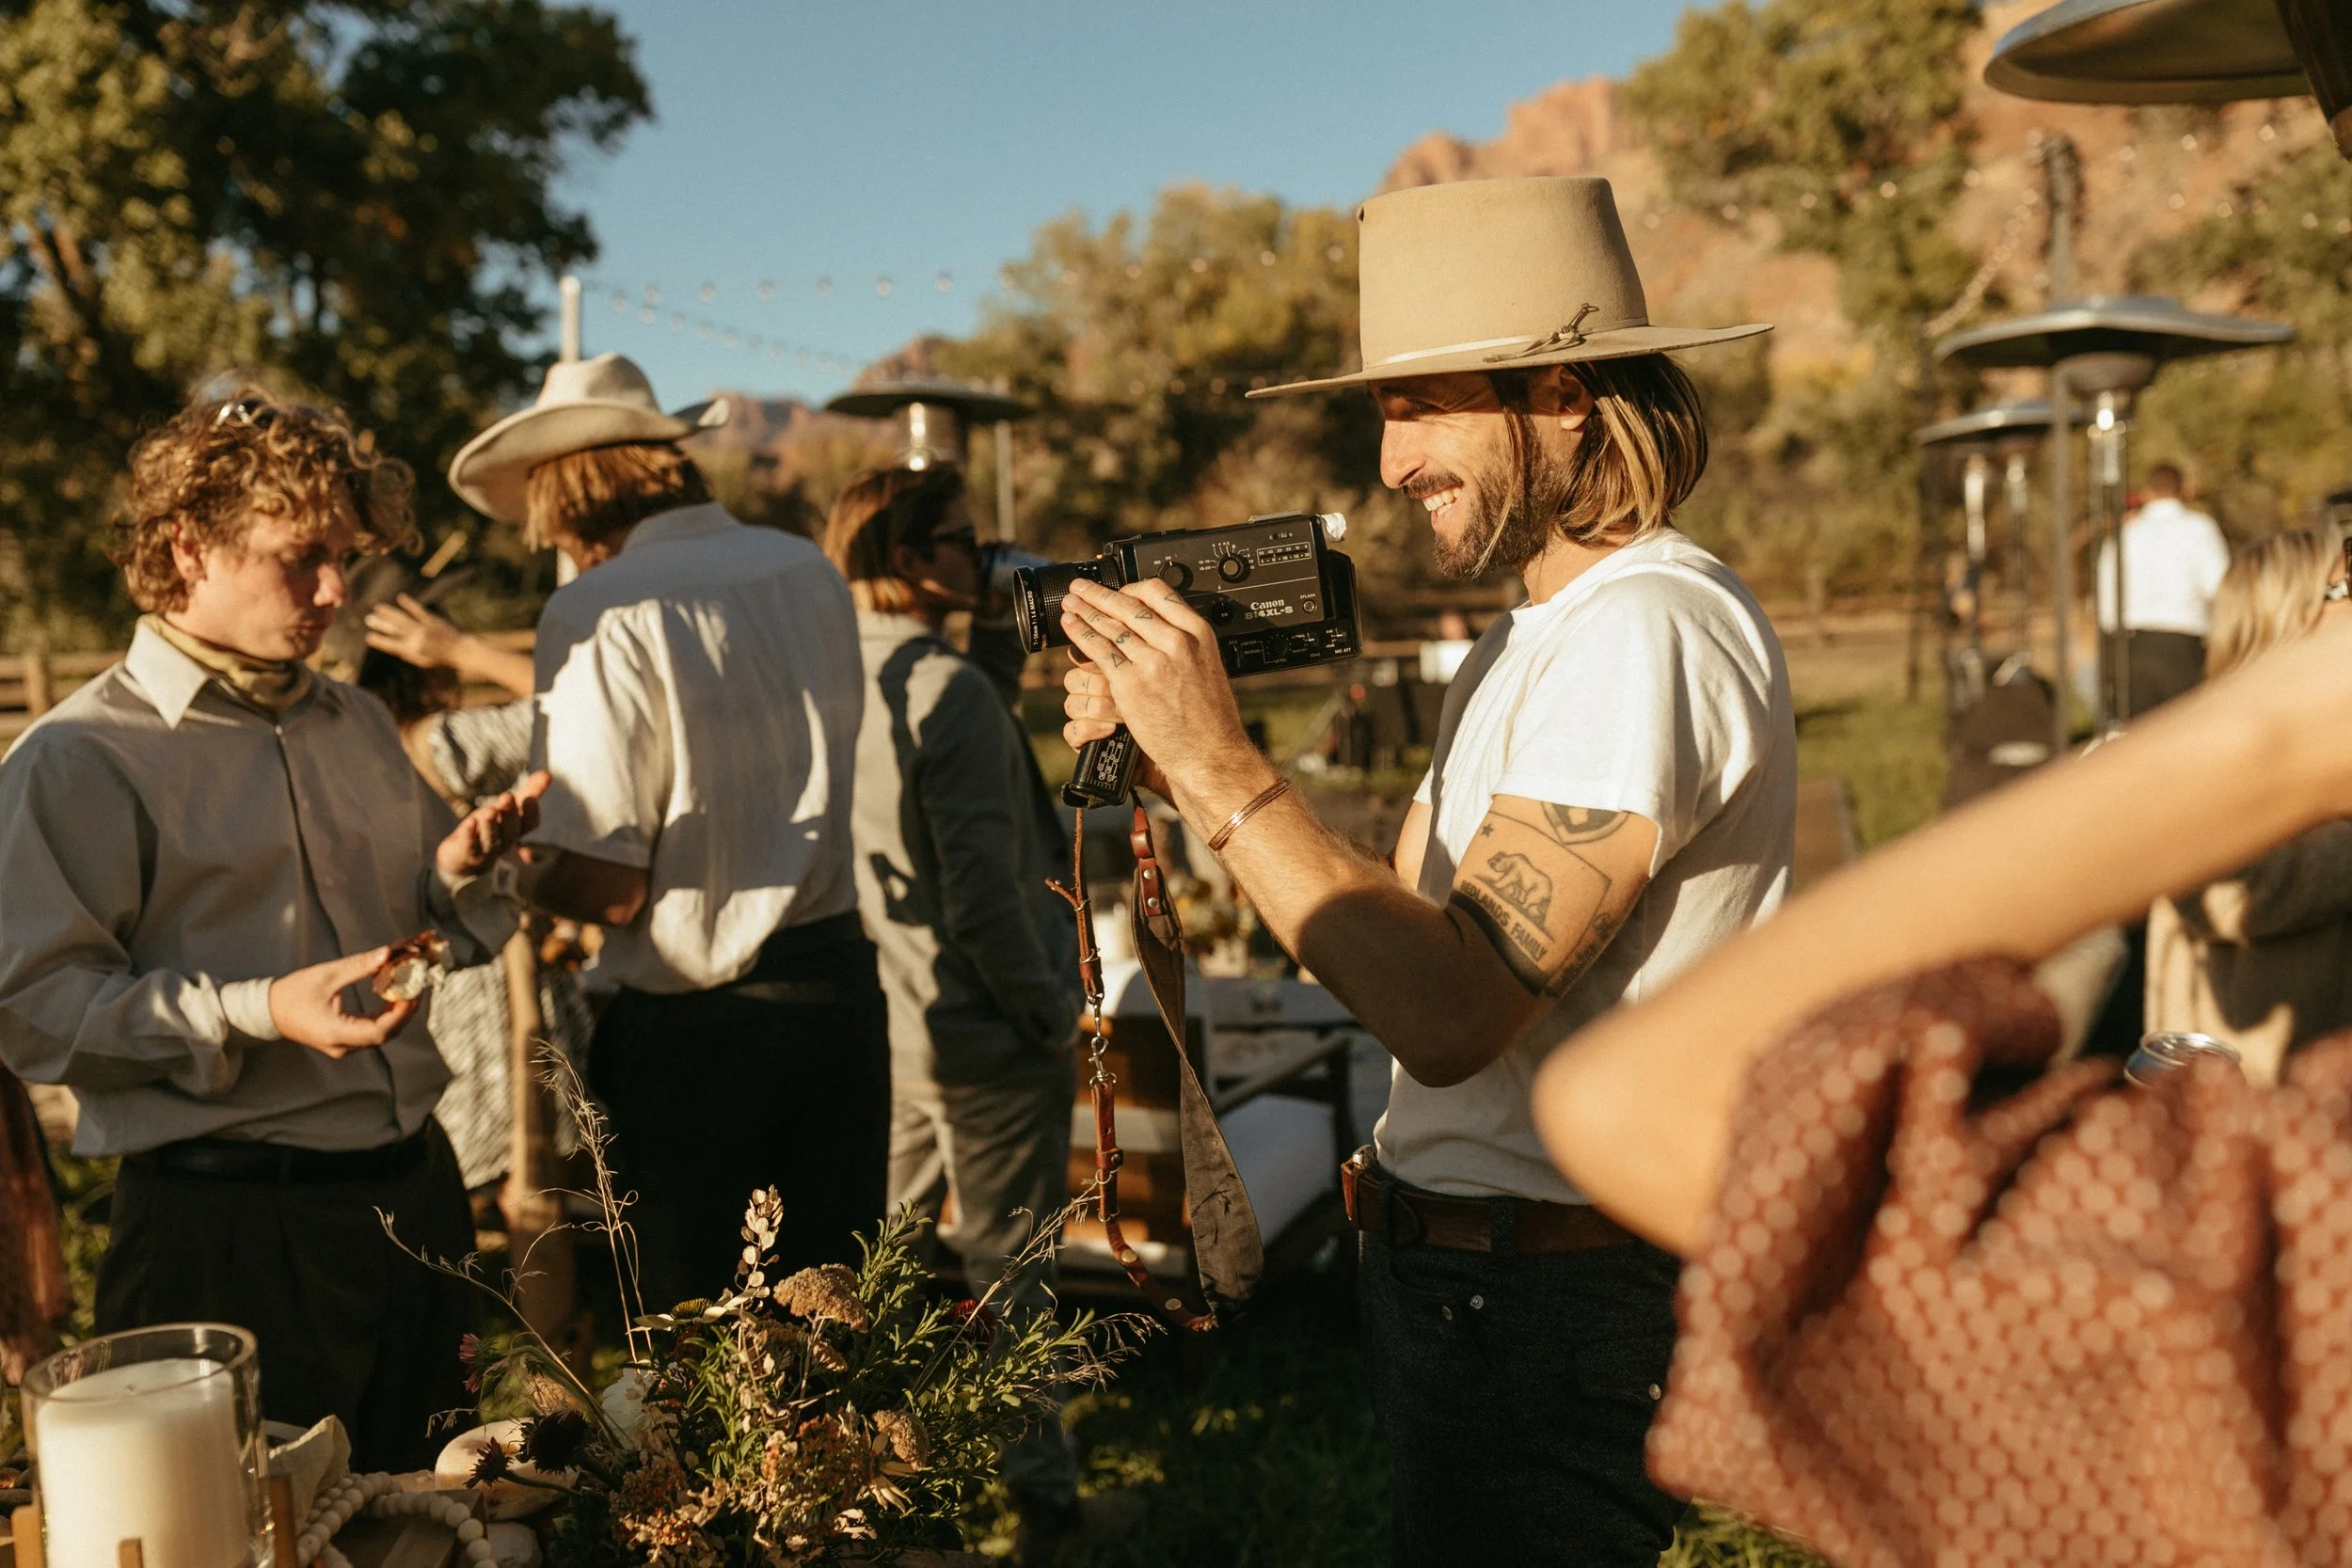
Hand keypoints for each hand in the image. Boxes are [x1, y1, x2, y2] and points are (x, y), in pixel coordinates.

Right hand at [268, 949, 418, 1056]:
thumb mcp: (326, 975)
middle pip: (385, 1034)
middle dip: (405, 1011)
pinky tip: (393, 996)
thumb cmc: (293, 992)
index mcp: (335, 1033)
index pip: (380, 1031)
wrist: (267, 1010)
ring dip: (398, 1013)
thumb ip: (359, 966)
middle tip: (418, 985)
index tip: (414, 991)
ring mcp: (343, 1047)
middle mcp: (342, 1046)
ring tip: (409, 988)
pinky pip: (372, 1032)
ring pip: (381, 1035)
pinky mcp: (343, 1042)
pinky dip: (386, 1016)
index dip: (401, 1013)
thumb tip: (388, 953)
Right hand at [365, 594, 472, 671]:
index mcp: (413, 651)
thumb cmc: (440, 658)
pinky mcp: (432, 620)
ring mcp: (424, 629)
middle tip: (368, 619)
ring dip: (389, 613)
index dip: (380, 641)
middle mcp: (417, 640)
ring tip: (377, 608)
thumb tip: (394, 646)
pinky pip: (419, 611)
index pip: (392, 646)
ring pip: (403, 619)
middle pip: (395, 630)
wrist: (460, 651)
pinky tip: (400, 598)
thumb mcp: (422, 660)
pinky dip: (409, 604)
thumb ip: (408, 653)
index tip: (368, 637)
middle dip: (381, 624)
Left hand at [436, 771, 550, 879]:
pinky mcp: (466, 855)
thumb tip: (548, 773)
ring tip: (490, 810)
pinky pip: (469, 846)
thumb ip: (529, 792)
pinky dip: (469, 835)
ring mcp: (485, 851)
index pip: (530, 824)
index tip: (530, 799)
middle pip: (511, 832)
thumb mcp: (509, 808)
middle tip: (507, 796)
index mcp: (517, 830)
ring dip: (491, 825)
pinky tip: (469, 823)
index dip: (531, 813)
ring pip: (491, 839)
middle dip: (510, 814)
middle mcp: (504, 842)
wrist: (464, 857)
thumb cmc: (492, 828)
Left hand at [1057, 577, 1259, 804]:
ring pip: (1109, 626)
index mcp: (1198, 633)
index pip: (1160, 592)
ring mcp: (1152, 662)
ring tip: (1070, 603)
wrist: (1210, 754)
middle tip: (1081, 587)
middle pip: (1129, 606)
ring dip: (1084, 610)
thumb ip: (1185, 645)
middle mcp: (1176, 642)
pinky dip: (1080, 634)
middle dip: (1099, 594)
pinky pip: (1099, 651)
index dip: (1131, 587)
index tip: (1117, 590)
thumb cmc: (1212, 720)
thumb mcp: (1208, 667)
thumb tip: (1157, 631)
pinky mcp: (1131, 684)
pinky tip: (1070, 626)